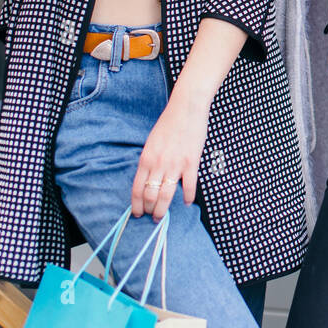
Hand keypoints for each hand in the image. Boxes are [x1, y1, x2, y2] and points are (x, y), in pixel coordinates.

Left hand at [131, 82, 210, 220]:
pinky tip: (186, 202)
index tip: (137, 213)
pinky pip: (189, 186)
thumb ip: (150, 161)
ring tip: (162, 216)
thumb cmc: (169, 123)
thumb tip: (150, 178)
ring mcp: (175, 165)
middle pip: (150, 195)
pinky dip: (187, 197)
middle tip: (152, 218)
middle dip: (149, 210)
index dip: (136, 204)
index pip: (136, 189)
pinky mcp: (191, 162)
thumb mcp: (152, 142)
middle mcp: (158, 164)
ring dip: (163, 209)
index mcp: (146, 159)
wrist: (186, 109)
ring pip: (166, 195)